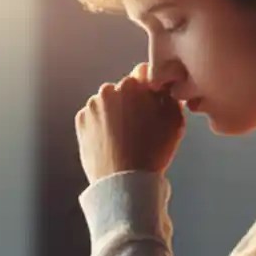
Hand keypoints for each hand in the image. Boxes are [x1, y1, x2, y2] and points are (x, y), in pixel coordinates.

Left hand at [75, 63, 185, 184]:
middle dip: (131, 101)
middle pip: (124, 89)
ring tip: (125, 136)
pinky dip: (101, 124)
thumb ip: (171, 96)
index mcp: (132, 85)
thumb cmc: (152, 153)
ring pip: (107, 102)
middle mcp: (108, 90)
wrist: (123, 182)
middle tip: (140, 125)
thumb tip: (165, 88)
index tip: (153, 101)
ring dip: (115, 112)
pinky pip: (94, 116)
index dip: (151, 87)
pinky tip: (111, 141)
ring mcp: (92, 105)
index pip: (144, 73)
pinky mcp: (80, 121)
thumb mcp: (175, 121)